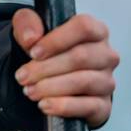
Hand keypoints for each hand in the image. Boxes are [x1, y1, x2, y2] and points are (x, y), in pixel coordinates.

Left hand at [11, 10, 118, 129]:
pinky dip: (63, 106)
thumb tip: (31, 38)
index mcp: (96, 31)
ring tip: (30, 91)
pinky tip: (45, 105)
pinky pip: (88, 106)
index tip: (34, 52)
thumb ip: (27, 24)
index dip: (57, 40)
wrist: (53, 82)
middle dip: (46, 68)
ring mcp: (107, 81)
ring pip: (83, 81)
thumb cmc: (49, 52)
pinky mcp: (103, 105)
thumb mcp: (32, 30)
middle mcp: (106, 55)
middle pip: (81, 57)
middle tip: (23, 76)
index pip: (84, 27)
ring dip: (52, 87)